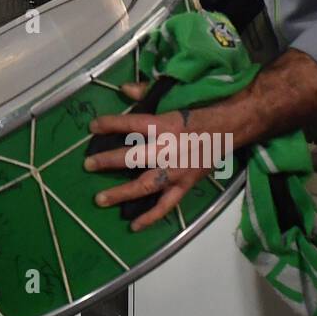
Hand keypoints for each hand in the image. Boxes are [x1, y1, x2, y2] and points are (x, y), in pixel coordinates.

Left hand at [83, 91, 215, 231]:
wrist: (229, 129)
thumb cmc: (197, 114)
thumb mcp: (172, 100)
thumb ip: (146, 93)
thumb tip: (123, 89)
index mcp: (164, 125)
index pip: (131, 124)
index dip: (110, 124)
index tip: (92, 127)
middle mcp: (168, 150)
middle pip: (134, 156)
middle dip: (109, 161)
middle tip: (88, 165)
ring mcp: (176, 171)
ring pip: (146, 185)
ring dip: (122, 193)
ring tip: (100, 199)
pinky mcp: (185, 185)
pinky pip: (166, 205)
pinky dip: (151, 217)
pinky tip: (133, 226)